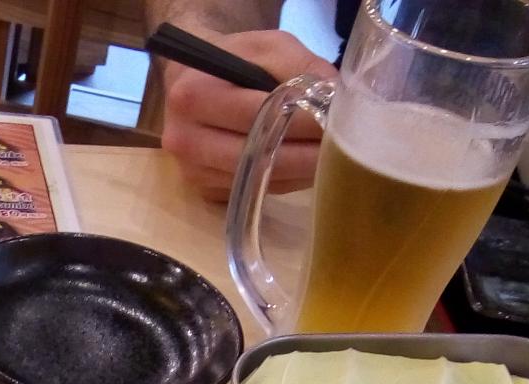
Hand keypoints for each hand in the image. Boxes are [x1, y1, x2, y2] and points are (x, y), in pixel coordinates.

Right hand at [157, 29, 337, 201]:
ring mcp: (192, 171)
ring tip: (332, 157)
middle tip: (344, 147)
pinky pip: (253, 191)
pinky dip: (285, 181)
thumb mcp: (268, 47)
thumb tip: (336, 100)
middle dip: (306, 154)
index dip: (303, 122)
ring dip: (300, 173)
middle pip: (257, 156)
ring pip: (258, 180)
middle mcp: (185, 139)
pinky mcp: (204, 190)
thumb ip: (302, 67)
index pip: (258, 116)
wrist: (191, 80)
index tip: (338, 123)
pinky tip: (305, 167)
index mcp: (193, 96)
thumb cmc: (234, 59)